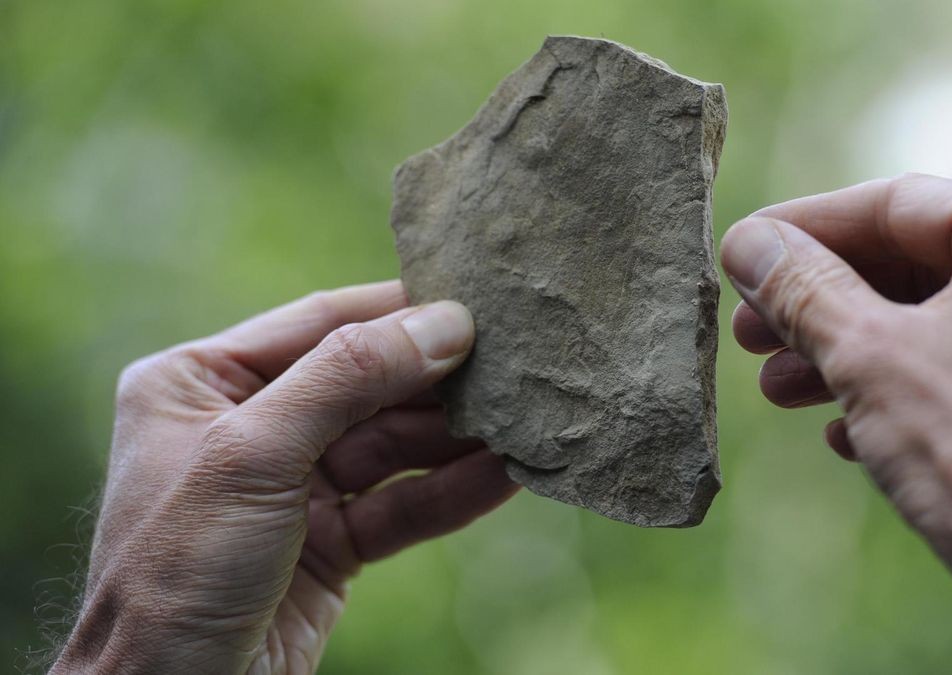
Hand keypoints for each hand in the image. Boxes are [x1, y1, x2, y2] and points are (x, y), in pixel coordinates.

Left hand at [52, 282, 518, 673]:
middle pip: (366, 385)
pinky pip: (400, 505)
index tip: (474, 301)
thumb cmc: (175, 574)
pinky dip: (451, 492)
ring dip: (457, 438)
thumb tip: (443, 322)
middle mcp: (247, 427)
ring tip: (524, 420)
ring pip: (392, 447)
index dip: (398, 312)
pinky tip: (506, 474)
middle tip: (515, 364)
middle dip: (439, 380)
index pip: (318, 323)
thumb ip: (346, 379)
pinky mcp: (328, 545)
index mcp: (199, 382)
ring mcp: (291, 487)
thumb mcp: (252, 455)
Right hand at [721, 175, 951, 674]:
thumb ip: (801, 287)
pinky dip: (908, 389)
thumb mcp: (866, 356)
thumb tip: (749, 244)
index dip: (803, 229)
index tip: (742, 252)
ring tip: (781, 388)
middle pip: (920, 266)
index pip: (896, 205)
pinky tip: (846, 430)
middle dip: (824, 305)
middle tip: (751, 332)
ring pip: (945, 323)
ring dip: (854, 353)